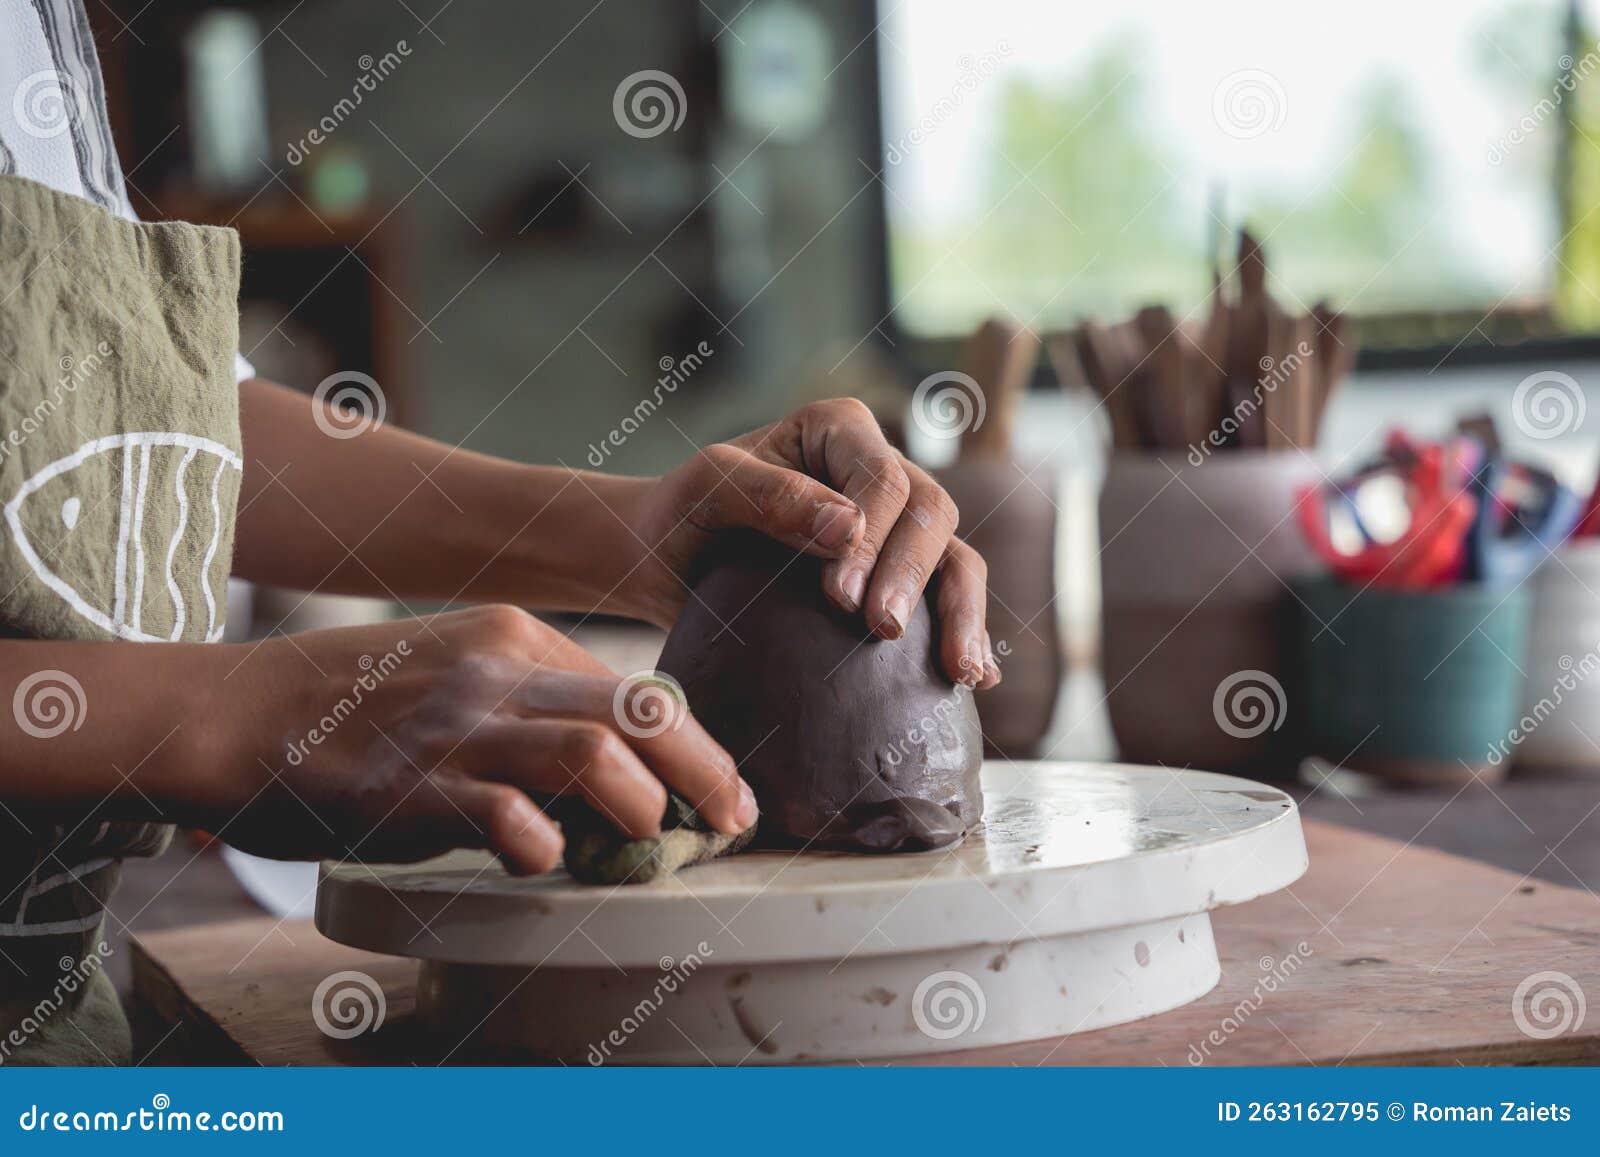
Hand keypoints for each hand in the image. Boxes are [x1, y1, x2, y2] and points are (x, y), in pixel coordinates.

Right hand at [197, 606, 756, 873]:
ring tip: (645, 839)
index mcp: (513, 637)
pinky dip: (544, 845)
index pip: (634, 686)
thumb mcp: (454, 673)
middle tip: (733, 818)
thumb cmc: (349, 706)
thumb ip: (530, 705)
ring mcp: (455, 726)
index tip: (722, 787)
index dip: (693, 743)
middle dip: (705, 770)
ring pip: (593, 754)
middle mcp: (496, 670)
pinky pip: (507, 816)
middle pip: (638, 711)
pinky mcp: (411, 786)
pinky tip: (543, 859)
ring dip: (639, 806)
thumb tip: (616, 766)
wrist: (233, 713)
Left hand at [625, 399, 997, 687]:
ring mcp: (896, 527)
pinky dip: (964, 637)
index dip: (874, 539)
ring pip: (955, 558)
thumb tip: (850, 526)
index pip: (883, 477)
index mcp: (840, 431)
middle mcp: (880, 471)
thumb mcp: (707, 490)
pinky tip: (976, 684)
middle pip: (931, 514)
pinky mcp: (897, 579)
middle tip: (882, 633)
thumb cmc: (683, 514)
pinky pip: (946, 602)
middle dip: (915, 578)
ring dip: (963, 614)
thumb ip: (770, 496)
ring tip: (961, 671)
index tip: (840, 599)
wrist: (669, 560)